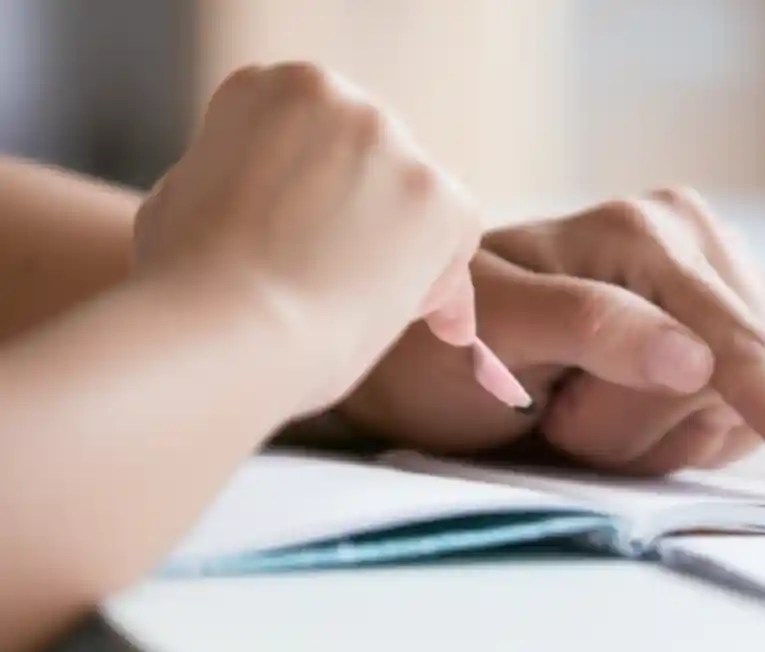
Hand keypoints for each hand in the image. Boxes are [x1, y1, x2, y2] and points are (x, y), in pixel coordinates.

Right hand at [134, 63, 481, 412]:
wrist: (223, 329)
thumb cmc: (186, 282)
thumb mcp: (189, 198)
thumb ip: (243, 178)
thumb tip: (284, 201)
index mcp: (269, 85)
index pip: (317, 132)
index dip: (315, 194)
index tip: (295, 239)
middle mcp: (339, 95)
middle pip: (372, 161)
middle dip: (363, 213)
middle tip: (327, 276)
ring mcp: (394, 141)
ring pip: (415, 199)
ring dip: (398, 246)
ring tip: (348, 300)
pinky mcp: (442, 196)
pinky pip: (454, 237)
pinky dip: (435, 278)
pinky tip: (387, 308)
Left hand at [339, 189, 764, 507]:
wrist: (435, 351)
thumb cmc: (445, 349)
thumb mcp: (491, 336)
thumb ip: (589, 329)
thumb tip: (698, 359)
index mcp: (644, 231)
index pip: (735, 345)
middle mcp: (695, 236)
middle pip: (739, 387)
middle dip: (644, 431)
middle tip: (558, 412)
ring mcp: (718, 276)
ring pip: (744, 406)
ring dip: (655, 436)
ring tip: (580, 406)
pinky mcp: (727, 318)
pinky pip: (748, 407)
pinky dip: (682, 433)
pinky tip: (628, 409)